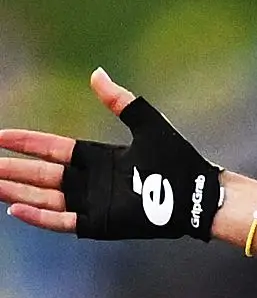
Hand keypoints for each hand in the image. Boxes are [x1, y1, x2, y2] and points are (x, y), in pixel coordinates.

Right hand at [0, 68, 222, 240]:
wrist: (197, 192)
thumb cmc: (177, 159)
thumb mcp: (145, 123)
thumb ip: (119, 100)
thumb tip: (96, 73)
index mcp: (97, 158)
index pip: (51, 149)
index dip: (25, 143)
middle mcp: (90, 182)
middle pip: (40, 175)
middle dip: (12, 171)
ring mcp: (93, 204)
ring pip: (44, 198)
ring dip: (17, 193)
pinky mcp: (100, 224)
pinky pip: (63, 221)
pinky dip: (40, 217)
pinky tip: (15, 211)